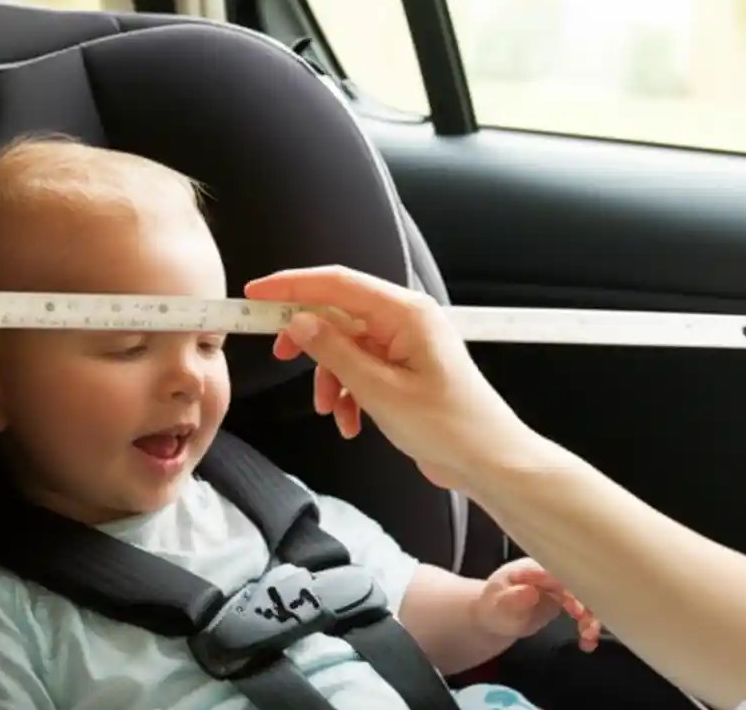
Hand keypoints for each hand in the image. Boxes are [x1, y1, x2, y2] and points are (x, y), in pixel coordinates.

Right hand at [244, 265, 554, 489]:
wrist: (489, 462)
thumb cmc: (448, 426)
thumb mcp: (379, 390)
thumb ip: (334, 352)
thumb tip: (299, 322)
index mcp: (406, 313)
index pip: (338, 284)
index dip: (293, 285)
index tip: (256, 293)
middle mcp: (406, 320)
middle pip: (339, 313)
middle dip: (309, 339)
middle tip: (278, 354)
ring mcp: (406, 345)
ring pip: (346, 345)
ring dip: (330, 377)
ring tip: (330, 410)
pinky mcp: (405, 369)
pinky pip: (361, 368)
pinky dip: (348, 392)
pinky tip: (349, 421)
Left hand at [475, 558, 600, 651]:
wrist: (495, 618)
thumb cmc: (494, 607)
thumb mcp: (498, 604)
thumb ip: (513, 599)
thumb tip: (531, 593)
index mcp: (533, 567)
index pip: (557, 570)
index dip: (569, 585)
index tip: (573, 605)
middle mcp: (550, 574)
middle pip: (576, 583)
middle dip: (586, 603)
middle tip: (586, 624)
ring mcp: (560, 587)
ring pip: (584, 598)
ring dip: (591, 618)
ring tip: (588, 638)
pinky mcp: (566, 602)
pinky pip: (583, 612)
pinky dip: (587, 626)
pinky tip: (587, 644)